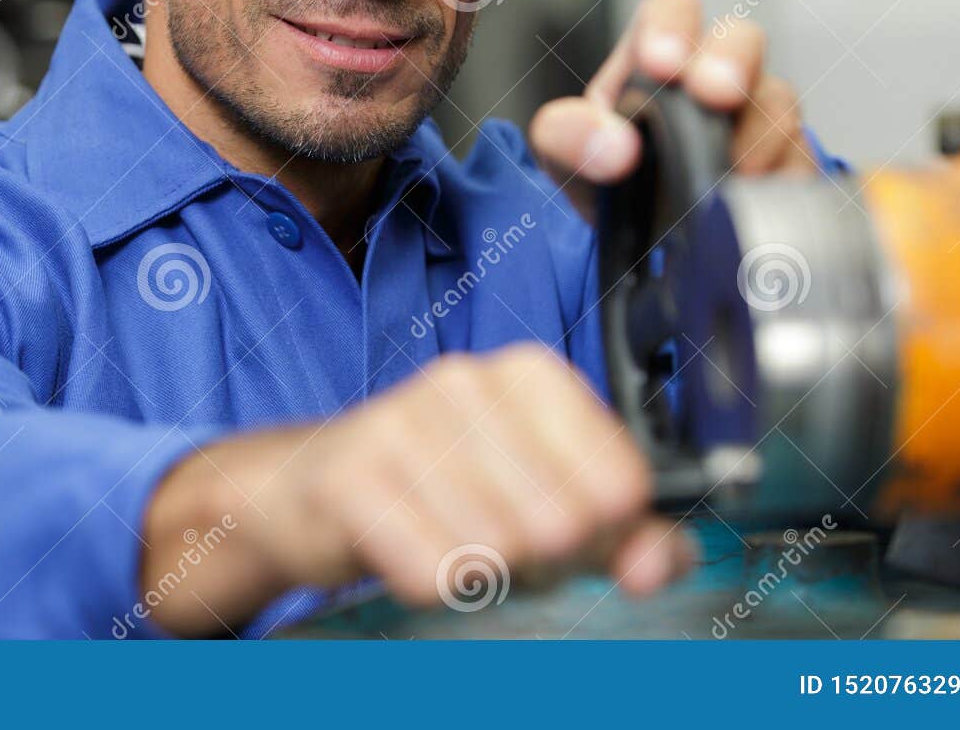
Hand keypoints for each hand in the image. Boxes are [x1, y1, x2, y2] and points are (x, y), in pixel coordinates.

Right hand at [140, 343, 694, 634]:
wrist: (300, 492)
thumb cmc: (433, 488)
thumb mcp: (538, 496)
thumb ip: (618, 530)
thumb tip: (659, 561)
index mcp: (529, 373)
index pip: (620, 484)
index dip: (601, 534)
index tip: (561, 528)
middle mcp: (468, 380)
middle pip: (564, 525)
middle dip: (539, 561)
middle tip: (491, 542)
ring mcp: (404, 421)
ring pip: (500, 551)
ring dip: (479, 575)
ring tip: (445, 541)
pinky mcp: (353, 475)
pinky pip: (434, 573)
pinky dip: (426, 585)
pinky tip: (403, 549)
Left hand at [528, 0, 816, 204]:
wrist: (643, 236)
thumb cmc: (609, 171)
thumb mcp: (567, 153)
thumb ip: (568, 138)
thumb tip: (613, 147)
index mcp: (656, 56)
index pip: (672, 11)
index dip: (671, 26)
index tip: (662, 62)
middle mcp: (714, 74)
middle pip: (742, 40)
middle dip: (732, 62)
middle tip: (717, 95)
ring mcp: (757, 115)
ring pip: (778, 102)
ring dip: (756, 136)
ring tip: (729, 173)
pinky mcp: (787, 163)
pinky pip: (800, 162)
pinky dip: (780, 180)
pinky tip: (755, 199)